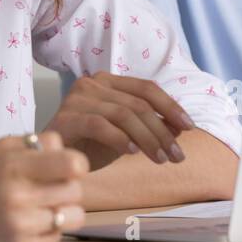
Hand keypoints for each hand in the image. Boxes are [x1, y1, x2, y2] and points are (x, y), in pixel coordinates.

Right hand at [0, 132, 87, 241]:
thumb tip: (63, 146)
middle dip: (68, 185)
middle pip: (75, 190)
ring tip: (45, 204)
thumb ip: (32, 143)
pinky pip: (57, 237)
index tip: (68, 165)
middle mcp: (18, 197)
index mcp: (13, 166)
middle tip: (52, 184)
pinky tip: (31, 219)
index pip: (73, 164)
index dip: (75, 163)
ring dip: (64, 209)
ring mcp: (19, 226)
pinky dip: (49, 228)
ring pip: (73, 216)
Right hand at [43, 71, 193, 170]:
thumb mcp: (126, 134)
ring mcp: (77, 98)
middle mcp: (91, 83)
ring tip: (161, 159)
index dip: (171, 106)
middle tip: (177, 156)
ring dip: (147, 138)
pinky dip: (120, 139)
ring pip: (123, 114)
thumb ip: (150, 126)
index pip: (146, 88)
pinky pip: (99, 125)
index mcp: (107, 81)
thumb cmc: (88, 145)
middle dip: (162, 130)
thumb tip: (181, 126)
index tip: (190, 127)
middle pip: (137, 103)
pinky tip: (132, 153)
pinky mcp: (66, 117)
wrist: (51, 160)